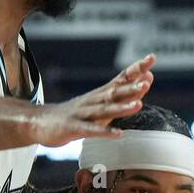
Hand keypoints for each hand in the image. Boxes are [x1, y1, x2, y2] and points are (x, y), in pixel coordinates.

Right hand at [33, 54, 155, 146]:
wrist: (41, 122)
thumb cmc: (76, 114)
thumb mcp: (101, 104)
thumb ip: (124, 94)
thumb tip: (147, 79)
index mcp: (101, 94)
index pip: (121, 78)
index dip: (136, 69)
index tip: (152, 58)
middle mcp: (93, 100)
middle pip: (114, 91)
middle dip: (131, 86)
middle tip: (148, 80)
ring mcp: (83, 113)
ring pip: (104, 110)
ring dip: (121, 107)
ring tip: (138, 104)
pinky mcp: (74, 128)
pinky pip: (91, 130)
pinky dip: (105, 132)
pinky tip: (118, 134)